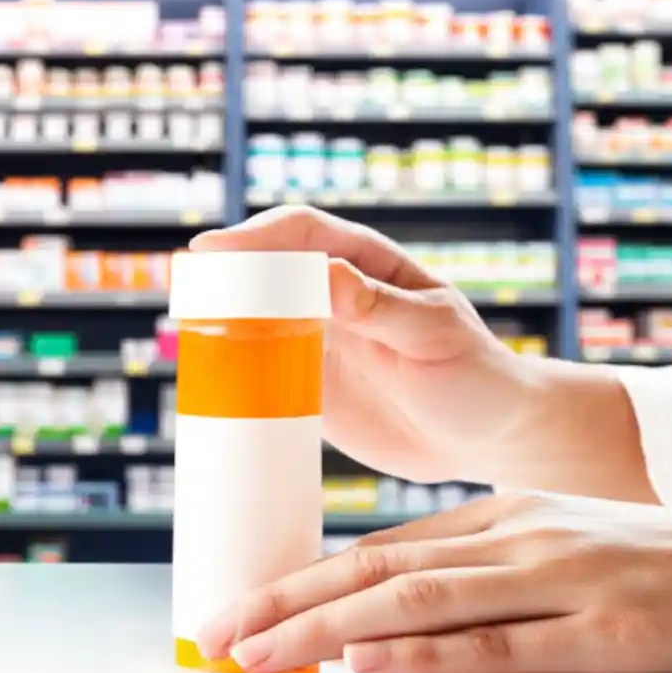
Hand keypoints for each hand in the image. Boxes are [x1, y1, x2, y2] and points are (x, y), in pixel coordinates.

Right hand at [190, 206, 533, 483]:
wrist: (488, 438)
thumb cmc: (477, 376)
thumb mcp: (435, 336)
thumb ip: (381, 307)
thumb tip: (323, 274)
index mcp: (367, 267)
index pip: (302, 233)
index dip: (254, 235)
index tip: (213, 250)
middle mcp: (334, 297)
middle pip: (264, 269)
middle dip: (222, 272)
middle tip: (183, 289)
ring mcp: (318, 341)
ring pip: (254, 318)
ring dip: (218, 318)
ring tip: (186, 329)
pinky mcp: (310, 387)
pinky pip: (261, 371)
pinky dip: (231, 369)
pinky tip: (208, 376)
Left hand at [194, 493, 671, 672]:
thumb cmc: (667, 566)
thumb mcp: (564, 542)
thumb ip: (484, 564)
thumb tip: (396, 609)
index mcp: (506, 517)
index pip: (383, 549)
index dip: (305, 578)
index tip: (247, 601)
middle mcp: (518, 540)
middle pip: (378, 570)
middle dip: (286, 600)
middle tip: (216, 628)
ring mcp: (558, 585)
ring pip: (418, 604)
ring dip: (325, 628)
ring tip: (258, 650)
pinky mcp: (602, 641)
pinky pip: (496, 648)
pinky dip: (424, 658)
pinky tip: (366, 666)